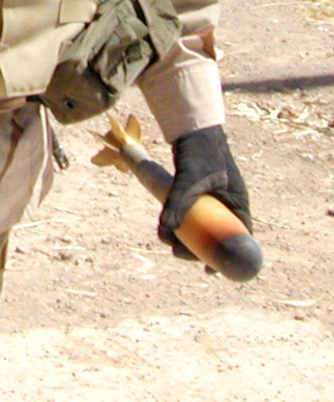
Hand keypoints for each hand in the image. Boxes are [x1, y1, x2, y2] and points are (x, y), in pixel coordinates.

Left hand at [160, 124, 250, 256]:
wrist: (194, 130)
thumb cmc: (200, 154)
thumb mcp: (189, 180)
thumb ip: (177, 204)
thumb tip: (164, 234)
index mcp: (238, 204)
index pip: (238, 238)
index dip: (227, 257)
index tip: (211, 271)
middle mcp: (229, 204)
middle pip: (219, 237)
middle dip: (201, 249)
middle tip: (179, 253)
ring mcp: (215, 200)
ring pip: (205, 228)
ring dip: (191, 238)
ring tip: (173, 244)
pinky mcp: (200, 195)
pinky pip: (195, 217)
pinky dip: (185, 225)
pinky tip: (172, 232)